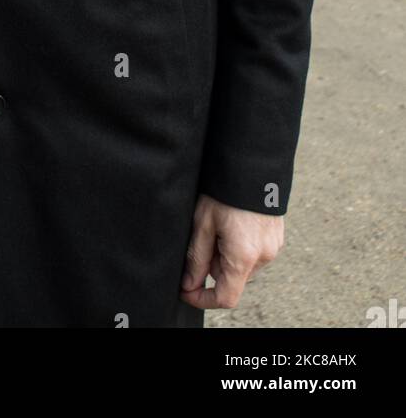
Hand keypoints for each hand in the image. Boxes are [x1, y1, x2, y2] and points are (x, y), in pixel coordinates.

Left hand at [180, 193, 284, 308]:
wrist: (252, 164)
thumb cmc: (225, 191)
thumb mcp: (203, 223)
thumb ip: (196, 258)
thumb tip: (189, 284)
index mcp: (244, 257)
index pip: (225, 297)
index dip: (202, 298)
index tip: (186, 290)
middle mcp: (263, 256)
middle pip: (233, 279)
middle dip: (213, 267)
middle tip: (203, 238)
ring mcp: (273, 247)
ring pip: (243, 266)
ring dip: (227, 256)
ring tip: (219, 225)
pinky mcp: (276, 237)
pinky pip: (255, 253)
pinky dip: (240, 247)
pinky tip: (232, 222)